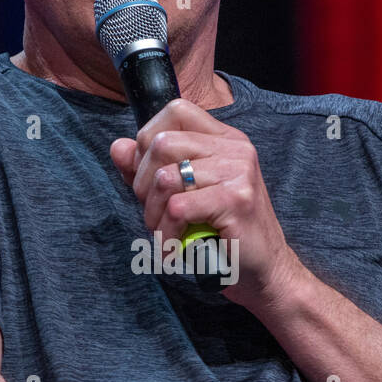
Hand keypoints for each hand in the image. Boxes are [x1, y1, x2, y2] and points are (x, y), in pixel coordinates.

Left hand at [109, 98, 301, 312]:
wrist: (264, 271)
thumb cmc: (221, 233)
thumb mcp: (181, 195)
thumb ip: (149, 169)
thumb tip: (117, 147)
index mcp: (224, 139)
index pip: (176, 110)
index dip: (148, 140)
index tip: (150, 177)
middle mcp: (235, 148)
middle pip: (162, 143)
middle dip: (143, 184)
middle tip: (154, 214)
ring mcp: (239, 171)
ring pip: (166, 179)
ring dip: (153, 214)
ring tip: (163, 233)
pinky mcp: (236, 200)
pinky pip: (177, 208)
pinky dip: (166, 234)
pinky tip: (172, 248)